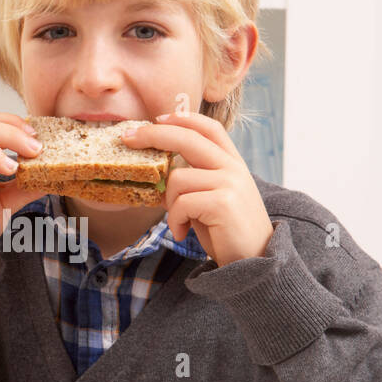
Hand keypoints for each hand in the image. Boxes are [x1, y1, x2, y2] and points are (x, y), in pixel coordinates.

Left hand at [122, 111, 273, 265]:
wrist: (253, 262)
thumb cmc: (227, 231)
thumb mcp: (212, 197)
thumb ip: (195, 179)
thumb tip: (160, 170)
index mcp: (233, 163)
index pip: (208, 128)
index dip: (181, 119)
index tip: (156, 119)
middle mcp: (234, 168)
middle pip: (187, 138)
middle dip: (152, 135)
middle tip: (127, 138)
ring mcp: (230, 183)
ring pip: (178, 178)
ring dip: (169, 203)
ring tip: (180, 222)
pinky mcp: (223, 203)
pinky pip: (181, 204)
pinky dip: (175, 221)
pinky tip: (183, 233)